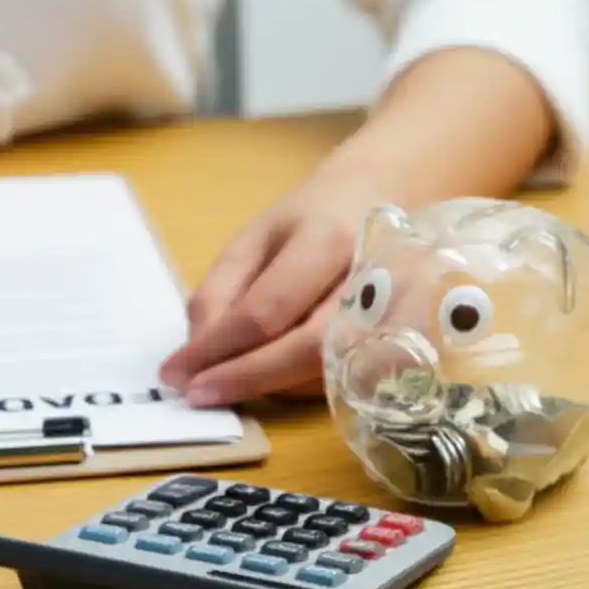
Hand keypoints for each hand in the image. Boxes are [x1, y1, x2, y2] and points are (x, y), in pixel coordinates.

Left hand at [159, 160, 393, 406]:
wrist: (390, 194)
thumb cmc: (314, 218)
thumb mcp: (255, 236)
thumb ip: (220, 290)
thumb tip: (196, 352)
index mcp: (328, 240)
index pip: (267, 309)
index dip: (219, 349)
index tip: (177, 373)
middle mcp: (373, 279)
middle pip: (306, 349)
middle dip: (246, 378)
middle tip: (198, 394)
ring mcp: (401, 314)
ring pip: (328, 372)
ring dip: (270, 386)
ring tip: (229, 379)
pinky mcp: (411, 341)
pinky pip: (346, 381)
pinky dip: (299, 385)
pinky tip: (273, 374)